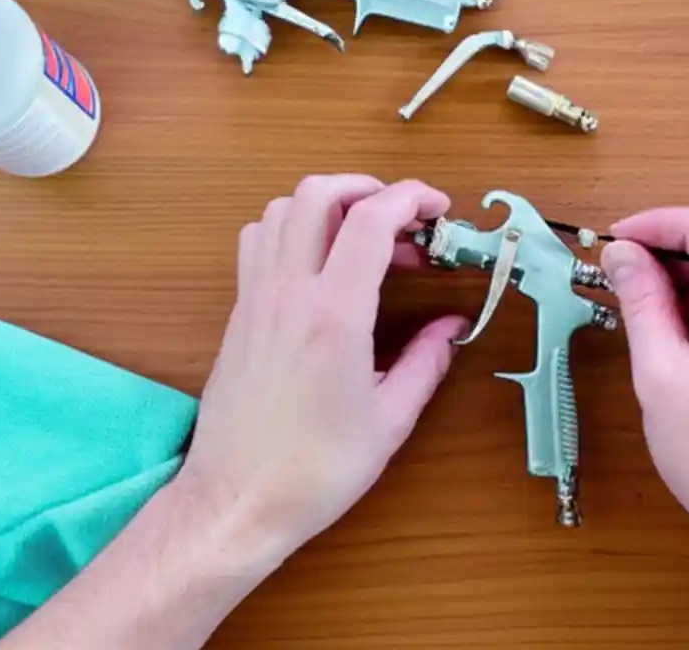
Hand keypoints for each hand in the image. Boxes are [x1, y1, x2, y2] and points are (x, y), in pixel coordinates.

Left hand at [179, 175, 467, 555]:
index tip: (439, 208)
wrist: (236, 501)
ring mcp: (255, 299)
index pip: (370, 219)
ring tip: (363, 238)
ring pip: (279, 209)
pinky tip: (319, 266)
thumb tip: (452, 329)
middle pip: (317, 193)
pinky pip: (257, 242)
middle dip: (367, 187)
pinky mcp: (238, 315)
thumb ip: (426, 363)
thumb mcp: (390, 421)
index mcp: (334, 315)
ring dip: (326, 205)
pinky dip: (290, 230)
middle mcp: (288, 293)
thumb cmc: (314, 470)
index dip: (411, 198)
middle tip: (404, 218)